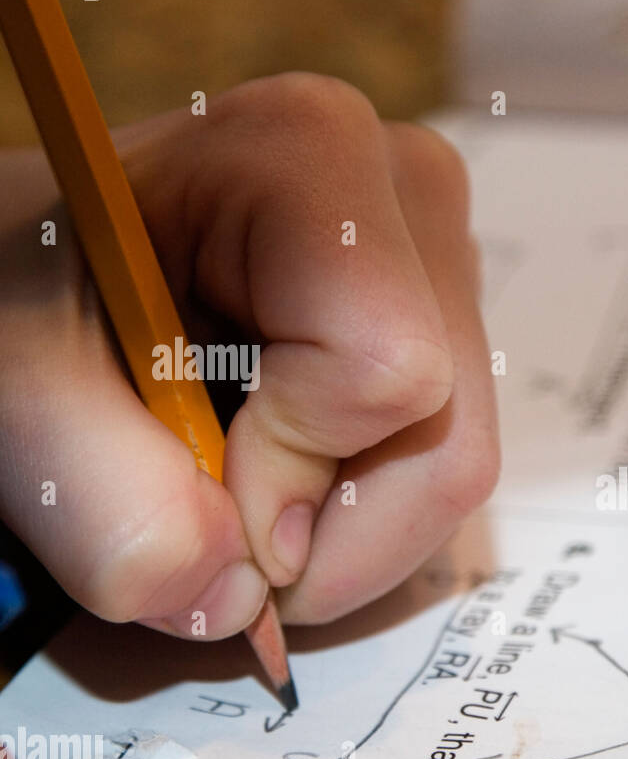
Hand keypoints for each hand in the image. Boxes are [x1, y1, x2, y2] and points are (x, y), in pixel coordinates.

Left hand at [0, 73, 498, 636]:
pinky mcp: (450, 320)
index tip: (196, 480)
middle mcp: (407, 195)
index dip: (291, 473)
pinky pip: (446, 464)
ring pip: (453, 468)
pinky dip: (361, 508)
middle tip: (218, 524)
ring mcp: (444, 260)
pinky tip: (279, 464)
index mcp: (306, 157)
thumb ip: (105, 501)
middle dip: (331, 532)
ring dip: (342, 529)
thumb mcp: (20, 387)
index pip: (387, 371)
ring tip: (235, 483)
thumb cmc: (32, 292)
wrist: (55, 267)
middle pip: (446, 443)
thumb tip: (227, 601)